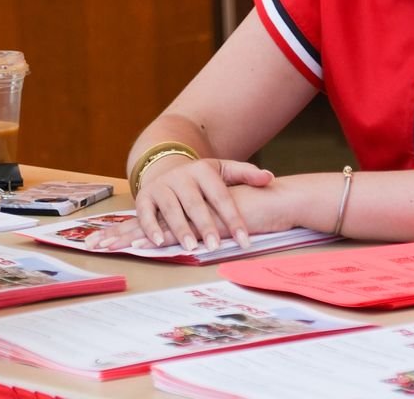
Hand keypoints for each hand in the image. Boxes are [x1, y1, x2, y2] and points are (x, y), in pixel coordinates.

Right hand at [89, 157, 274, 252]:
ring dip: (180, 228)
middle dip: (206, 225)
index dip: (233, 218)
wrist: (165, 166)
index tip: (245, 240)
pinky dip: (150, 227)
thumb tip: (269, 177)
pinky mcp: (144, 197)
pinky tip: (159, 242)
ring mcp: (161, 186)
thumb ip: (246, 174)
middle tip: (216, 246)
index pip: (221, 195)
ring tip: (191, 247)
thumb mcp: (223, 171)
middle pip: (195, 202)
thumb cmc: (200, 179)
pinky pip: (144, 212)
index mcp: (203, 170)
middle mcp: (181, 177)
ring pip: (170, 207)